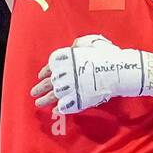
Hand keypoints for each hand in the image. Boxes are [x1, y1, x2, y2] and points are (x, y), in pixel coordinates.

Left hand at [31, 35, 152, 114]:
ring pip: (54, 94)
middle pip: (49, 81)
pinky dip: (60, 108)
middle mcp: (66, 72)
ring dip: (45, 100)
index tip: (41, 76)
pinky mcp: (79, 98)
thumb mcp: (93, 42)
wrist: (120, 70)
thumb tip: (74, 47)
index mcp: (67, 57)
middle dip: (40, 88)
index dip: (45, 71)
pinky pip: (66, 104)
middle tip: (33, 93)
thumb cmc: (109, 55)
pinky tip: (56, 110)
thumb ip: (80, 44)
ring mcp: (71, 87)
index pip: (51, 65)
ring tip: (38, 104)